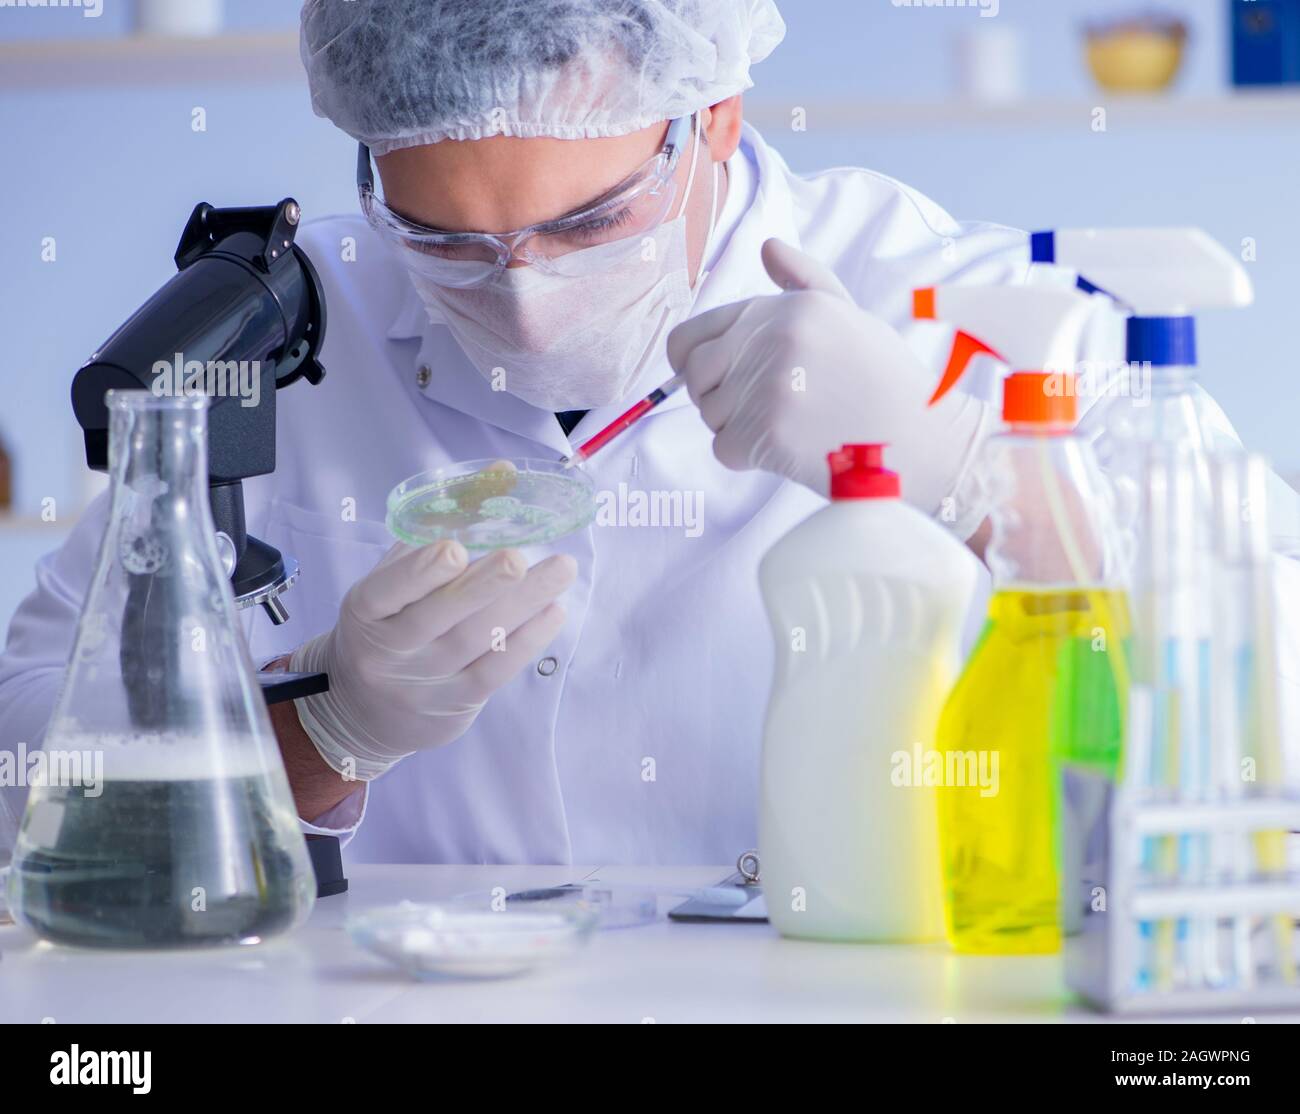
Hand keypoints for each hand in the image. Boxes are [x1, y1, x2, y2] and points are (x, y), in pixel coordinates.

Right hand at [290, 540, 575, 779]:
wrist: (366, 711)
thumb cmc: (390, 621)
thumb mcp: (397, 574)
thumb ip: (444, 522)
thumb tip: (502, 471)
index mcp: (366, 609)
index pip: (388, 591)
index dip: (420, 572)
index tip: (454, 549)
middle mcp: (390, 650)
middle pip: (439, 616)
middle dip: (482, 585)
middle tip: (518, 558)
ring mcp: (423, 681)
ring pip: (475, 640)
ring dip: (523, 604)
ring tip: (562, 569)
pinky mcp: (456, 704)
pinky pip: (495, 671)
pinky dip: (528, 639)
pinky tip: (554, 610)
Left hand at [667, 238, 993, 531]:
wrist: (919, 438)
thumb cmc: (881, 379)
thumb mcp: (847, 314)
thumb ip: (801, 279)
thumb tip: (767, 247)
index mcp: (784, 308)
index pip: (689, 336)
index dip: (695, 361)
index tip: (720, 376)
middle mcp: (770, 340)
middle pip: (693, 376)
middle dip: (716, 394)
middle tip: (761, 404)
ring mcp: (765, 387)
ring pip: (709, 415)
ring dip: (736, 426)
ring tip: (787, 422)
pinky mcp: (765, 432)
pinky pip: (724, 449)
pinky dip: (748, 456)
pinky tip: (787, 446)